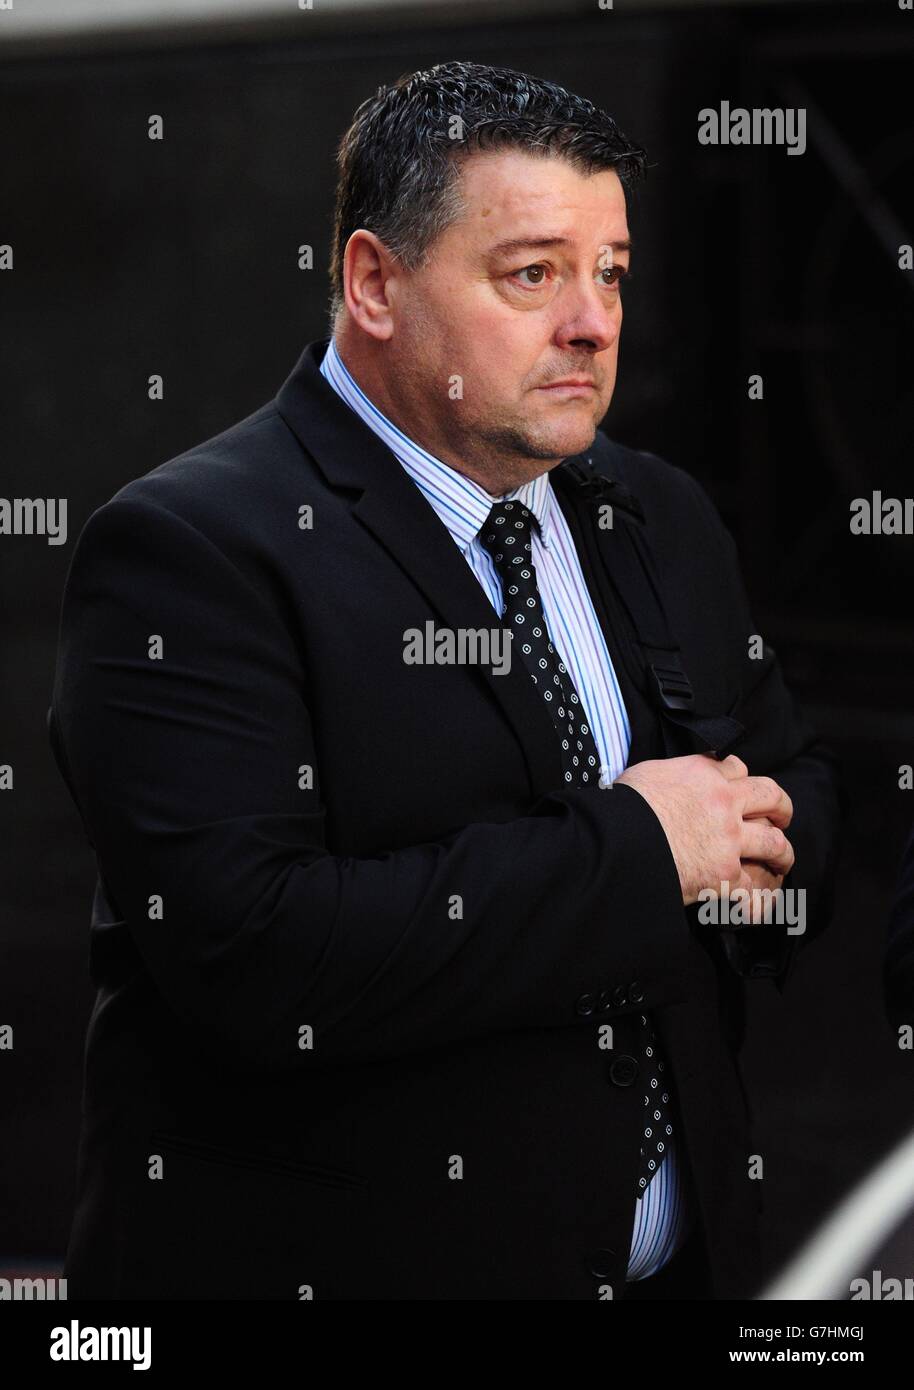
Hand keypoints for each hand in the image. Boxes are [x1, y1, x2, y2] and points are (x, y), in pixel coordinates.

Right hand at [614, 752, 793, 905]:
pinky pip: (755, 888)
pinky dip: (761, 897)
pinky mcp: (725, 875)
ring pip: (775, 844)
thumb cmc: (623, 809)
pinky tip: (761, 901)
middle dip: (782, 808)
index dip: (742, 780)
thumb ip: (671, 773)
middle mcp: (724, 803)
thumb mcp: (647, 774)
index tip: (741, 790)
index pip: (737, 769)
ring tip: (781, 860)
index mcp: (704, 775)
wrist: (618, 843)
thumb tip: (669, 779)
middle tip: (781, 817)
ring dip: (782, 853)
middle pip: (771, 798)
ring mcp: (729, 840)